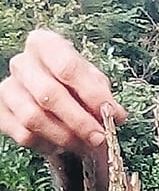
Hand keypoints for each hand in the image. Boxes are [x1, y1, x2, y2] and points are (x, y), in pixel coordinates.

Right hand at [0, 29, 124, 155]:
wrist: (48, 95)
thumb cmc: (73, 84)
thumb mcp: (92, 82)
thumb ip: (103, 96)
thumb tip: (115, 114)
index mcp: (46, 45)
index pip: (67, 67)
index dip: (91, 94)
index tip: (109, 113)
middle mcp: (22, 63)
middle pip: (49, 94)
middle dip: (78, 121)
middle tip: (98, 137)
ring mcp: (8, 87)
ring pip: (33, 117)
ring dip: (63, 137)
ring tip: (83, 145)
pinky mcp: (1, 111)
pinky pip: (23, 134)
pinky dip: (46, 145)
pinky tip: (59, 145)